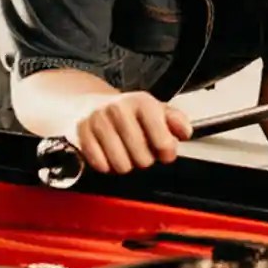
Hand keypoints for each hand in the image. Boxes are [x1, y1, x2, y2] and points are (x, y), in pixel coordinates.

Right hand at [69, 92, 192, 174]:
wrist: (89, 105)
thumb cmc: (126, 112)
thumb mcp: (155, 110)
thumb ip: (176, 121)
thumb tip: (186, 132)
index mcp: (142, 102)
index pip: (163, 141)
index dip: (167, 152)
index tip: (164, 151)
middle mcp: (119, 108)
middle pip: (143, 158)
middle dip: (144, 159)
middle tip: (139, 149)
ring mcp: (99, 120)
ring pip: (122, 165)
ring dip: (125, 164)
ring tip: (123, 152)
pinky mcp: (82, 133)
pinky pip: (101, 165)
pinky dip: (106, 165)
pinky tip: (107, 153)